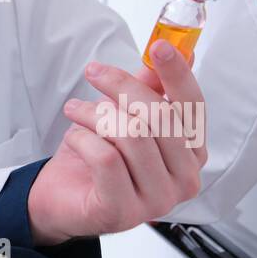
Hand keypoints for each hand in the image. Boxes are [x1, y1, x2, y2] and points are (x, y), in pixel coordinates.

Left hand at [28, 40, 208, 244]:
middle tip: (94, 73)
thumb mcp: (125, 114)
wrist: (63, 196)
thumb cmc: (98, 155)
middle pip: (160, 116)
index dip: (177, 74)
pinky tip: (76, 137)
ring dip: (95, 113)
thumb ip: (150, 87)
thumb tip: (169, 50)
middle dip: (121, 85)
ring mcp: (158, 200)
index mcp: (192, 152)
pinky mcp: (123, 211)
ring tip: (76, 110)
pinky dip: (84, 139)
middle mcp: (184, 179)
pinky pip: (106, 159)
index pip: (193, 107)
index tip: (159, 46)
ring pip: (132, 135)